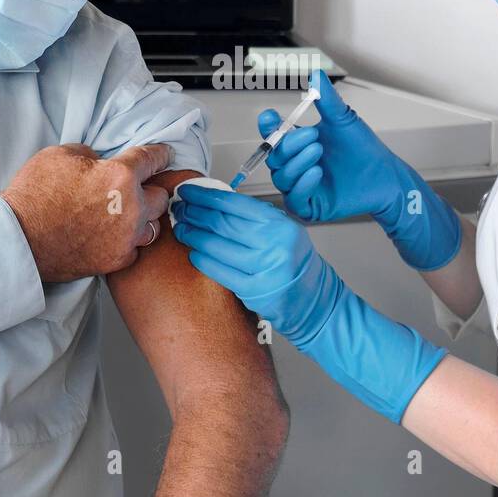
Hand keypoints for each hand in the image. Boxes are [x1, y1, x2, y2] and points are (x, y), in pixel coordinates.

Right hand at [2, 143, 170, 282]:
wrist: (18, 239)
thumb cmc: (34, 195)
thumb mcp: (60, 155)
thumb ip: (90, 155)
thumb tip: (99, 162)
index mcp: (121, 176)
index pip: (153, 159)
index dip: (160, 154)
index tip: (165, 155)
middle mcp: (132, 208)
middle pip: (161, 196)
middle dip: (150, 190)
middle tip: (136, 189)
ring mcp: (126, 237)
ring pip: (154, 225)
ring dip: (144, 218)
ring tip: (126, 215)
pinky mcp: (116, 260)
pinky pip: (135, 248)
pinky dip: (128, 242)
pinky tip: (113, 236)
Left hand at [172, 184, 446, 422]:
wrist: (318, 305)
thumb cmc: (299, 268)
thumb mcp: (285, 233)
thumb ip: (256, 220)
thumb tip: (218, 204)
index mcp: (281, 225)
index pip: (236, 204)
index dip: (208, 196)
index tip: (190, 191)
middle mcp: (273, 244)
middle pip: (222, 222)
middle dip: (195, 213)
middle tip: (179, 206)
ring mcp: (263, 268)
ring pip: (216, 245)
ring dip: (194, 235)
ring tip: (182, 227)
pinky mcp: (253, 291)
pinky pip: (219, 271)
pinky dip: (202, 260)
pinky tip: (194, 253)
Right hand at [261, 70, 461, 270]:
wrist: (385, 175)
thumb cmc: (363, 149)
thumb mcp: (342, 120)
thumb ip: (326, 99)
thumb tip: (316, 74)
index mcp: (298, 144)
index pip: (273, 136)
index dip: (268, 127)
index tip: (270, 117)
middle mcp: (296, 166)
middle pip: (274, 157)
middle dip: (289, 145)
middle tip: (313, 137)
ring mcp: (301, 187)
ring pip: (281, 178)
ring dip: (296, 163)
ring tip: (318, 152)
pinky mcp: (310, 207)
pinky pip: (294, 200)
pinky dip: (302, 185)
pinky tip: (316, 172)